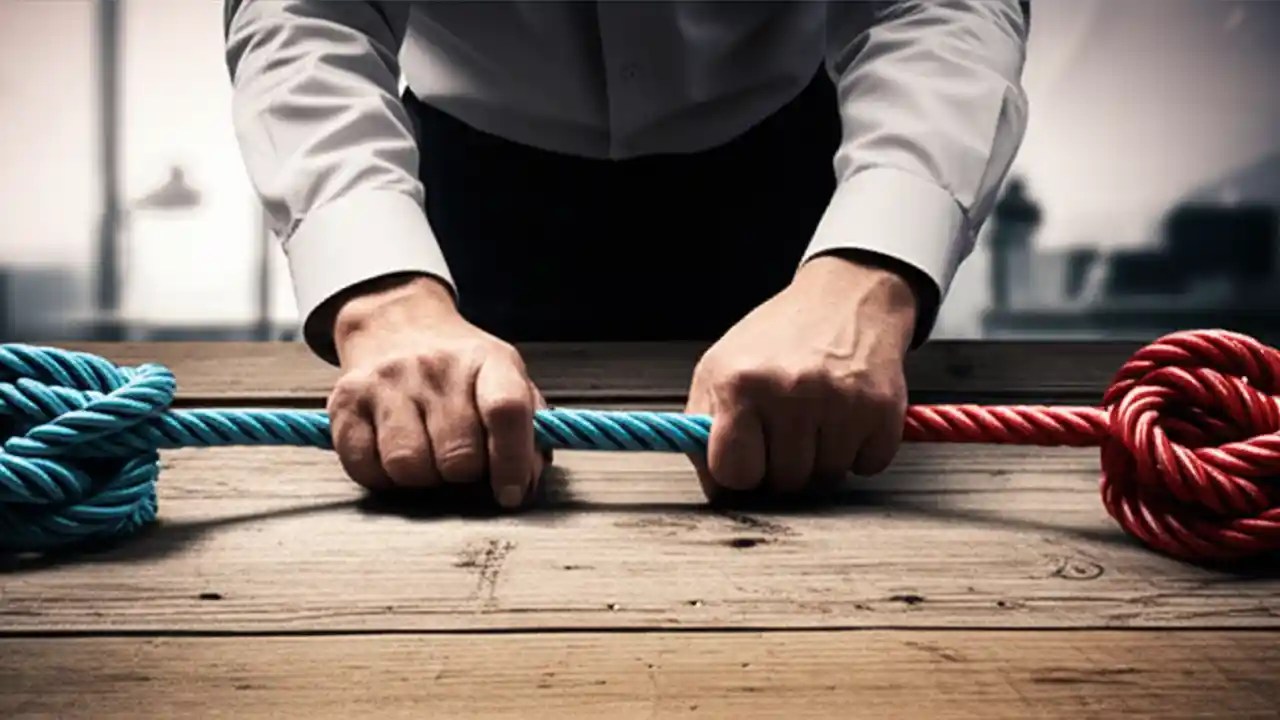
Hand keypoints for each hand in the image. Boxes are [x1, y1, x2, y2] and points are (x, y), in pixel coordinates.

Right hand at [326, 274, 545, 507]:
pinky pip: (365, 468)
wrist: (396, 323)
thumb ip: (527, 431)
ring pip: (409, 467)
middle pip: (458, 455)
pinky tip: (393, 456)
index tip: (510, 493)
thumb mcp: (506, 379)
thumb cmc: (460, 368)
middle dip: (464, 475)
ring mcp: (386, 381)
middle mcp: (435, 366)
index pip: (507, 411)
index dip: (513, 462)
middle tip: (462, 463)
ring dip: (423, 478)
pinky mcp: (346, 401)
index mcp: (487, 361)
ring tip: (428, 457)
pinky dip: (382, 477)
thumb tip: (523, 484)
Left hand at [685, 254, 917, 498]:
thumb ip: (704, 429)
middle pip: (784, 482)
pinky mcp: (881, 409)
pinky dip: (860, 452)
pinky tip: (848, 417)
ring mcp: (839, 401)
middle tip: (788, 427)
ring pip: (826, 478)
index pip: (733, 472)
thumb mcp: (720, 368)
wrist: (846, 299)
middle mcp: (789, 391)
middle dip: (784, 464)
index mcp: (739, 383)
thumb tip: (716, 487)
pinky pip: (868, 466)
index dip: (742, 471)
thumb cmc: (781, 336)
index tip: (749, 457)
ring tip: (817, 416)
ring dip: (822, 459)